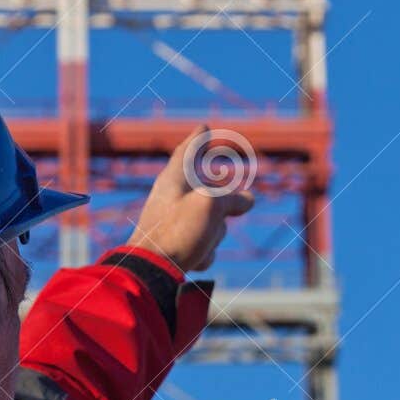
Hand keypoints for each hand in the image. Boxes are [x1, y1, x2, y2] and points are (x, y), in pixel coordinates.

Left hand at [124, 126, 254, 271]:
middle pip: (209, 192)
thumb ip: (232, 198)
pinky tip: (193, 258)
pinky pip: (203, 243)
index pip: (188, 152)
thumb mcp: (211, 206)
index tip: (203, 127)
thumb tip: (247, 200)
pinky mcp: (176, 245)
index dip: (198, 140)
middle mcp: (172, 198)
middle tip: (236, 207)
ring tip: (200, 242)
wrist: (152, 271)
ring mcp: (174, 222)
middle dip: (221, 204)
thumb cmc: (177, 232)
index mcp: (174, 180)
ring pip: (211, 220)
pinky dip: (203, 252)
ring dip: (214, 234)